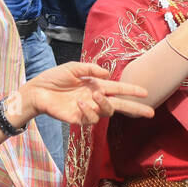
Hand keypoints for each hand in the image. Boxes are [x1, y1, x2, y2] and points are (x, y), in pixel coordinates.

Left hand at [16, 63, 154, 125]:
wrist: (38, 90)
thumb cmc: (55, 78)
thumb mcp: (73, 68)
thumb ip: (90, 69)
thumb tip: (108, 74)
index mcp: (96, 85)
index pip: (118, 89)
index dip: (132, 91)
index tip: (146, 93)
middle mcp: (95, 98)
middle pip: (120, 105)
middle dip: (135, 108)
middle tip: (149, 113)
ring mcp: (88, 109)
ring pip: (107, 112)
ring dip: (104, 104)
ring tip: (93, 96)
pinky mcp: (79, 118)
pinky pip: (91, 119)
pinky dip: (88, 111)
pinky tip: (79, 103)